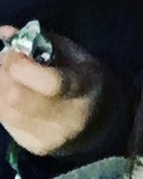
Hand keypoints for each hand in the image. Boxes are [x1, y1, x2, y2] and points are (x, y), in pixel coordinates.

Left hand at [0, 26, 120, 157]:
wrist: (98, 123)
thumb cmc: (86, 81)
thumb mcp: (76, 56)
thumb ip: (42, 42)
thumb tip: (5, 32)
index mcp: (84, 89)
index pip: (50, 82)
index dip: (21, 65)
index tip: (13, 51)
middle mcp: (68, 118)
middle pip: (17, 96)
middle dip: (3, 73)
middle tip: (5, 60)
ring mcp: (50, 136)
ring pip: (4, 109)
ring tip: (7, 75)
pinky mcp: (34, 146)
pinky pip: (3, 121)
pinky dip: (0, 102)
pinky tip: (10, 93)